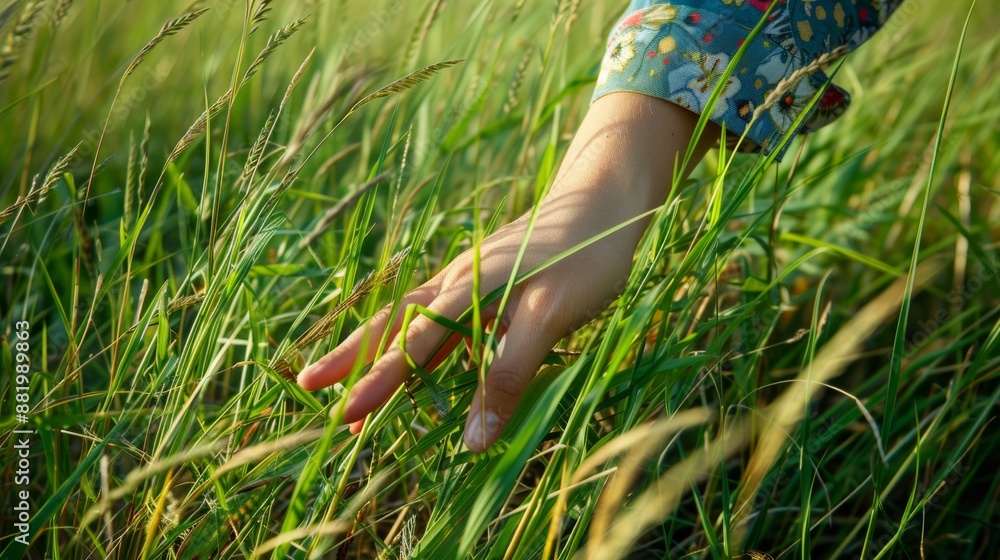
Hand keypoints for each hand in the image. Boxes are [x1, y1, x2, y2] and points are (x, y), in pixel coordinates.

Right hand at [297, 92, 715, 451]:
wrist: (608, 196)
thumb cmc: (586, 253)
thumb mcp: (551, 315)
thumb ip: (509, 375)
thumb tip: (473, 442)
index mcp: (465, 288)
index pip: (409, 346)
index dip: (376, 384)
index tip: (342, 418)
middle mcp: (456, 281)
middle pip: (390, 324)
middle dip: (349, 358)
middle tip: (307, 386)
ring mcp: (469, 279)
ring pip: (409, 319)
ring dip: (378, 351)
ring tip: (350, 384)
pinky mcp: (487, 281)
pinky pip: (438, 316)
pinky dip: (416, 340)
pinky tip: (420, 360)